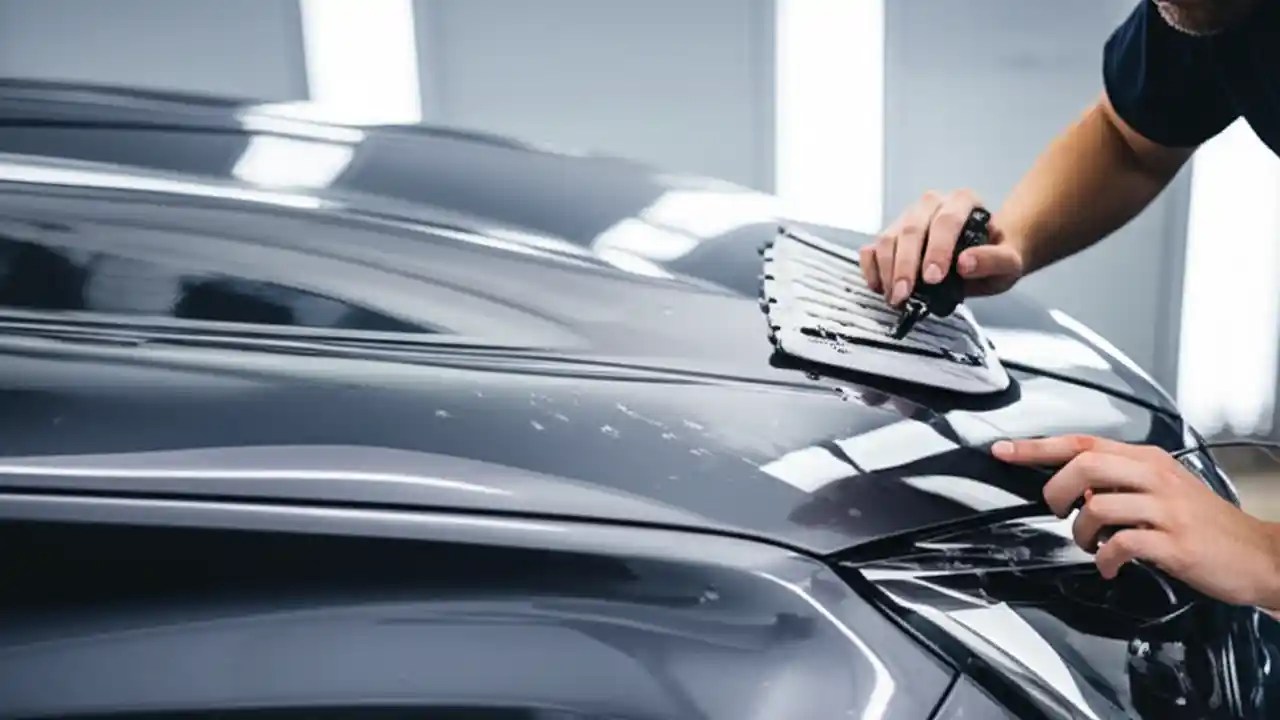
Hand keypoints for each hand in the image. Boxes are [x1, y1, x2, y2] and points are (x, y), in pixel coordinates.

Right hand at [861, 189, 1025, 305]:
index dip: (936, 250)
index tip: (933, 278)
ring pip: (888, 239)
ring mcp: (908, 218)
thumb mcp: (1010, 262)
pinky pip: (872, 247)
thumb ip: (995, 260)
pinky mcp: (891, 234)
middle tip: (905, 295)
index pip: (946, 221)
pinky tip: (880, 287)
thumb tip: (965, 263)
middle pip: (912, 230)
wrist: (984, 254)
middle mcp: (932, 204)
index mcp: (963, 201)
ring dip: (887, 271)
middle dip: (906, 266)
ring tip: (896, 298)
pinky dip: (871, 268)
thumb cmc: (997, 255)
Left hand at [992, 434, 1279, 608]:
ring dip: (1081, 532)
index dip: (1036, 447)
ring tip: (1093, 545)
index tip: (1003, 451)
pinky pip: (1122, 544)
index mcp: (1147, 460)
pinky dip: (1106, 560)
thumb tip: (1073, 487)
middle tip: (1059, 512)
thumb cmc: (1205, 523)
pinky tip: (1111, 566)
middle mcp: (1155, 477)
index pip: (1082, 443)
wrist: (1258, 553)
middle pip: (1084, 466)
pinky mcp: (1174, 543)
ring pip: (1097, 506)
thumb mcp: (1161, 489)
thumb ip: (1118, 482)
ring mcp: (1166, 509)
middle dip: (1056, 491)